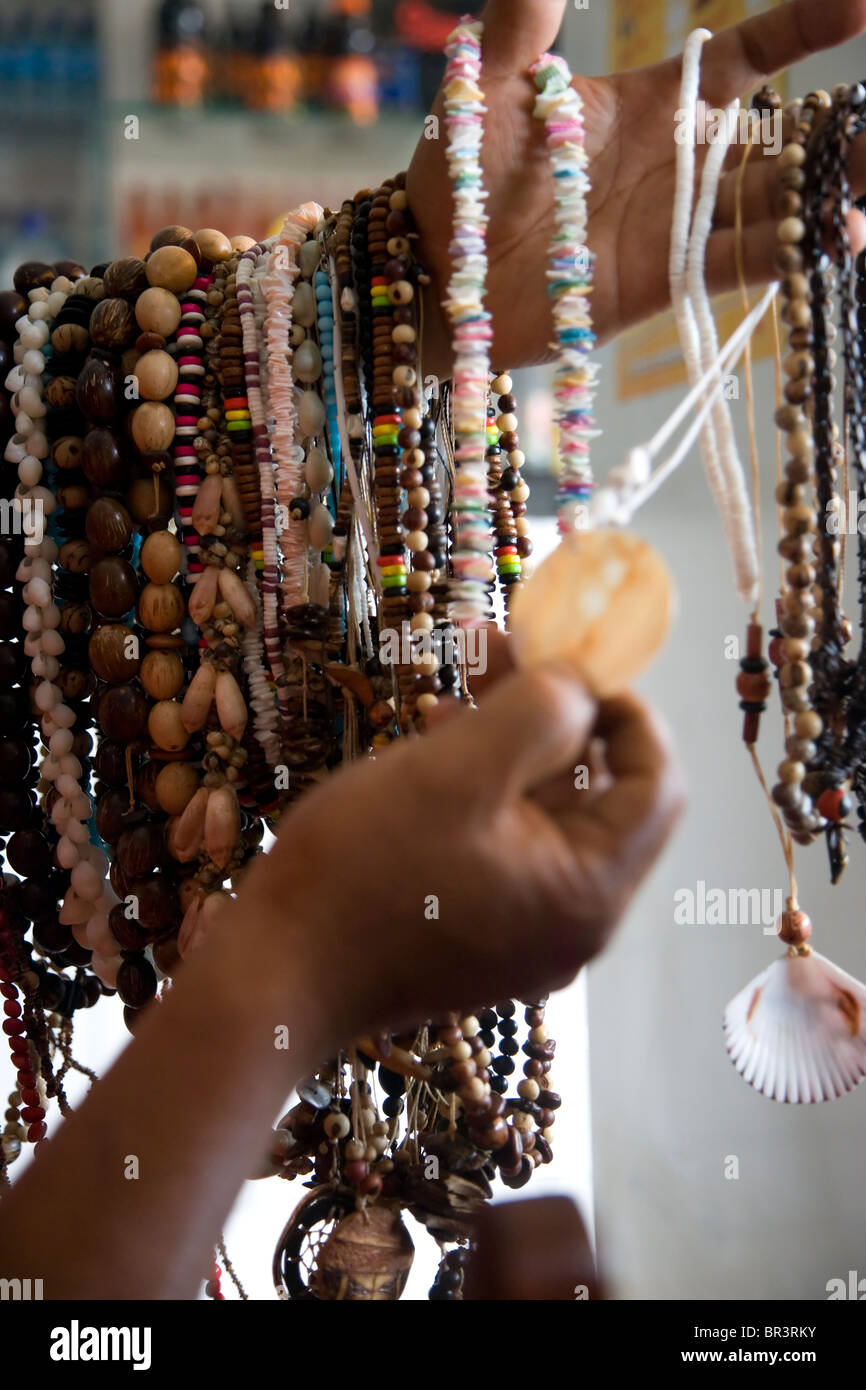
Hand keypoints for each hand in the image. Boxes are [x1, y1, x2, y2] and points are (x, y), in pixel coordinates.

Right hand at [251, 639, 684, 1034]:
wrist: (273, 979)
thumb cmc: (363, 874)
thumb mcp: (456, 773)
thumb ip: (537, 715)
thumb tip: (580, 686)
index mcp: (588, 891)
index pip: (656, 786)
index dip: (628, 710)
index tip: (573, 662)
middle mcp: (570, 919)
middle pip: (594, 792)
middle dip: (554, 707)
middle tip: (506, 642)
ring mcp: (522, 929)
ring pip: (540, 810)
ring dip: (512, 733)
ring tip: (466, 663)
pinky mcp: (475, 927)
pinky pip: (501, 840)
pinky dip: (481, 781)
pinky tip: (436, 727)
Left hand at [409, 0, 865, 373]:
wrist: (439, 270)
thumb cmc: (461, 172)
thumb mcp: (490, 85)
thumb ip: (526, 21)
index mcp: (654, 103)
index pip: (747, 57)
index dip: (803, 26)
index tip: (860, 5)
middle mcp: (680, 162)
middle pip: (782, 137)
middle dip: (841, 130)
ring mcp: (678, 224)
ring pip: (775, 199)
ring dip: (830, 191)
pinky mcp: (668, 280)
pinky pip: (742, 261)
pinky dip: (790, 250)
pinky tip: (844, 235)